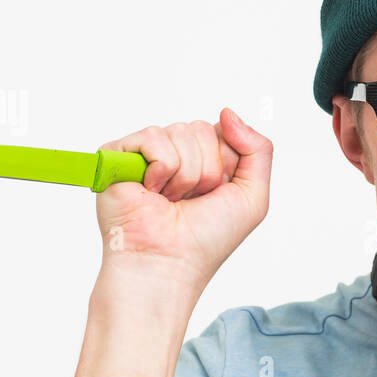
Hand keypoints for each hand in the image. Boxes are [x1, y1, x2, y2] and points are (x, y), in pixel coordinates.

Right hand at [93, 109, 272, 291]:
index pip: (223, 131)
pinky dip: (161, 169)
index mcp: (205, 161)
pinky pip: (152, 138)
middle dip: (207, 170)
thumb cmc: (206, 239)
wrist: (169, 263)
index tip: (217, 193)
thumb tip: (228, 113)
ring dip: (184, 175)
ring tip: (170, 201)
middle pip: (202, 129)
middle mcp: (175, 154)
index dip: (226, 162)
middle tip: (190, 201)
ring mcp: (145, 154)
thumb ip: (258, 149)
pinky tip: (152, 192)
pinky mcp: (118, 155)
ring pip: (179, 132)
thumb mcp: (252, 196)